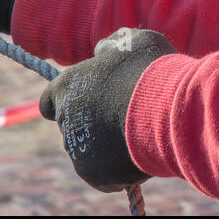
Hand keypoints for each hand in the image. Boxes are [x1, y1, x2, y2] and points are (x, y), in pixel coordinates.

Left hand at [39, 29, 176, 192]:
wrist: (168, 109)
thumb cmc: (151, 70)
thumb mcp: (133, 42)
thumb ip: (111, 45)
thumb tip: (102, 51)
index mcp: (67, 86)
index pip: (50, 101)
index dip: (69, 101)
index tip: (93, 100)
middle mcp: (65, 118)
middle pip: (74, 126)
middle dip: (95, 123)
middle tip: (126, 116)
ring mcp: (77, 149)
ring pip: (89, 152)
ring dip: (108, 145)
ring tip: (139, 133)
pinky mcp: (93, 174)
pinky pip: (104, 175)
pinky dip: (119, 169)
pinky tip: (140, 154)